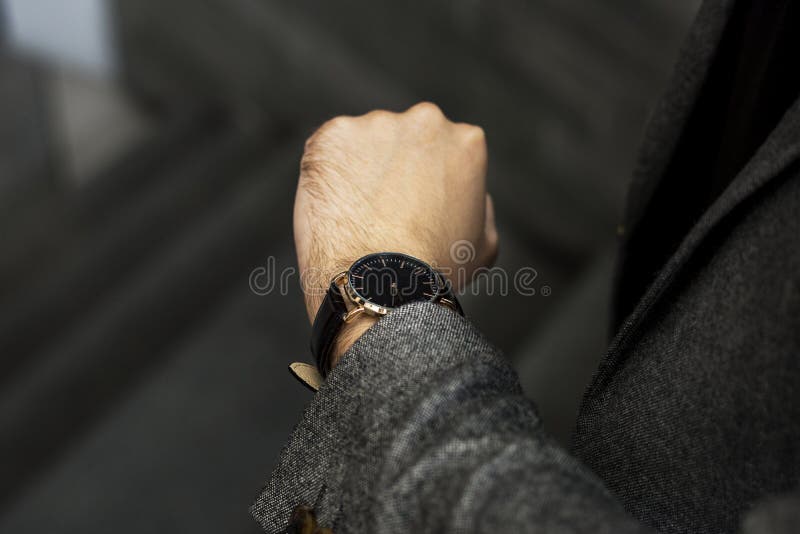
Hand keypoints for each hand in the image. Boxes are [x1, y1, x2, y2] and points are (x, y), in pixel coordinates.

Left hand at [294, 102, 497, 360]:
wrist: (381, 281)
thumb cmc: (435, 270)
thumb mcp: (484, 243)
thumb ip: (481, 207)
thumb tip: (474, 195)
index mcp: (466, 141)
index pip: (445, 151)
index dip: (427, 180)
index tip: (414, 205)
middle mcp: (425, 121)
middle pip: (405, 139)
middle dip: (394, 165)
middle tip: (383, 210)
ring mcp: (377, 125)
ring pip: (364, 142)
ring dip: (359, 169)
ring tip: (356, 215)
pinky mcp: (333, 135)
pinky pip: (326, 150)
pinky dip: (325, 173)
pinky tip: (333, 208)